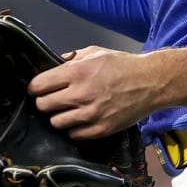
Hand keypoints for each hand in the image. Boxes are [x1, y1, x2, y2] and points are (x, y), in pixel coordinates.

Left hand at [28, 46, 186, 139]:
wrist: (151, 82)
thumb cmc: (123, 65)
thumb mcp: (95, 52)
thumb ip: (71, 58)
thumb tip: (54, 64)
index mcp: (76, 72)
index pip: (38, 85)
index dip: (35, 87)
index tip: (38, 88)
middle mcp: (80, 94)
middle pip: (43, 106)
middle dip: (44, 102)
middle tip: (52, 99)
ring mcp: (91, 114)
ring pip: (56, 123)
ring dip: (58, 116)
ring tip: (67, 110)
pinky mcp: (101, 129)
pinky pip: (74, 134)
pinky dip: (73, 128)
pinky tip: (80, 120)